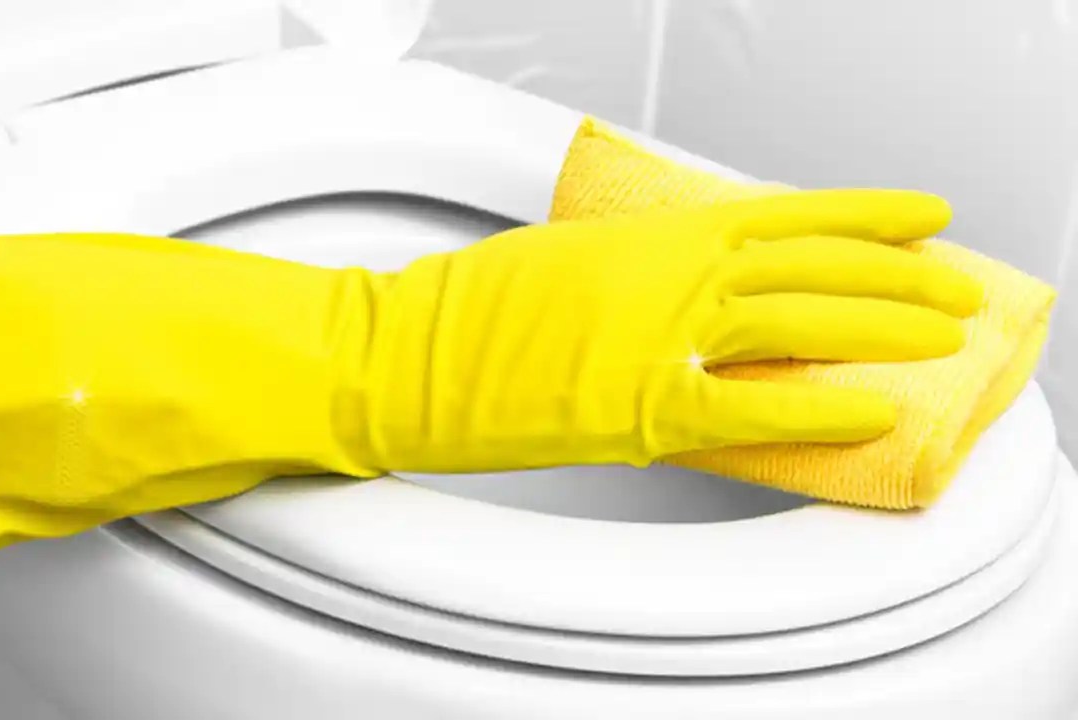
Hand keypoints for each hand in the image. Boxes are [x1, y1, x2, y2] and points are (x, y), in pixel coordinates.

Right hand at [340, 189, 981, 470]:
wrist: (405, 354)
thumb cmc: (471, 307)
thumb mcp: (570, 256)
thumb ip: (643, 267)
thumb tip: (693, 287)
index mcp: (651, 233)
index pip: (787, 213)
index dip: (866, 215)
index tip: (920, 217)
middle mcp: (670, 275)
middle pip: (815, 266)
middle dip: (900, 275)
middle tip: (953, 286)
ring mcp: (660, 340)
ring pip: (803, 322)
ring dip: (886, 327)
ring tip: (942, 334)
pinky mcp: (640, 409)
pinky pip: (753, 407)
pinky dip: (821, 408)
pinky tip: (873, 409)